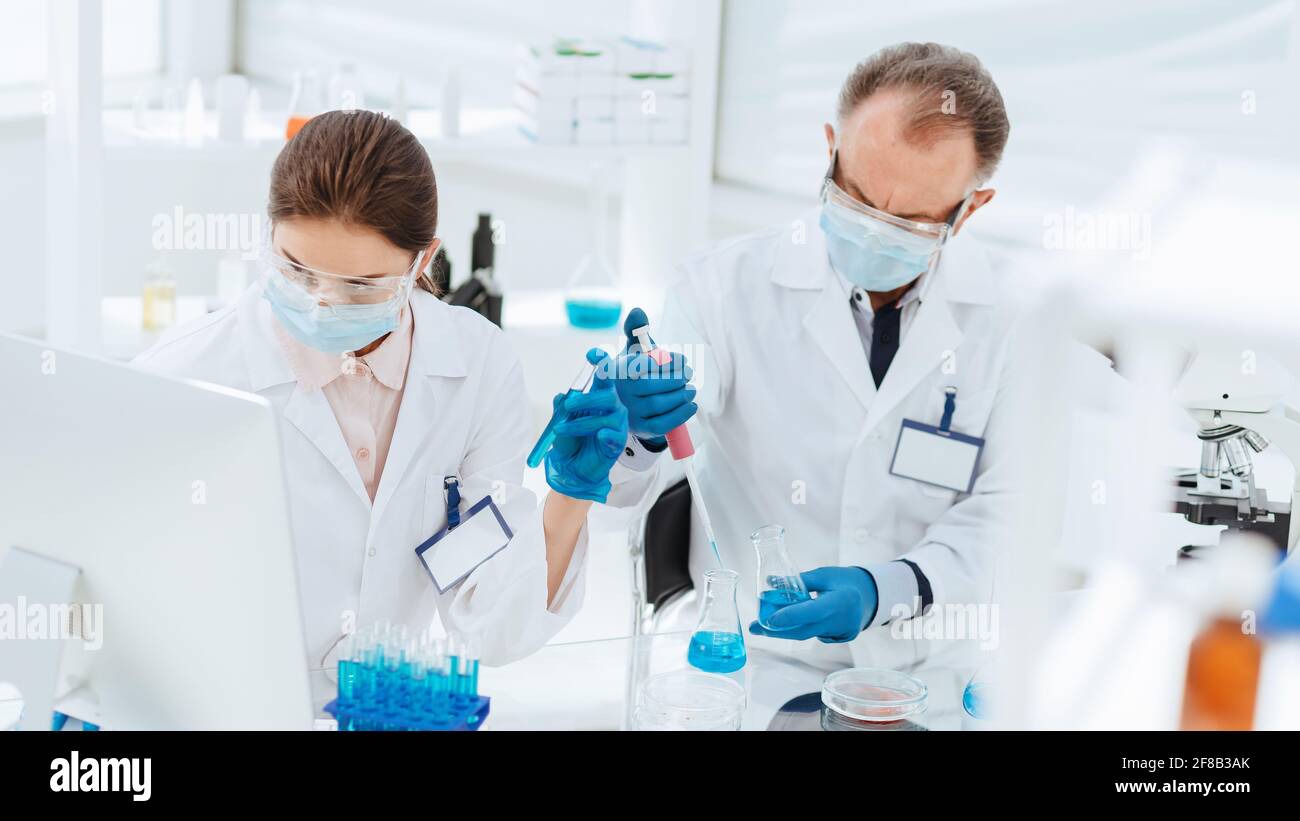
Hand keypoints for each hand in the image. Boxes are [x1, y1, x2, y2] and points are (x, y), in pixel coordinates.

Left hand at [544, 348, 628, 502]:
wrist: (571, 468)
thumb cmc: (569, 441)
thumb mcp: (560, 421)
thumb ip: (561, 407)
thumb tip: (562, 396)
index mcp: (598, 397)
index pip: (604, 375)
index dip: (602, 362)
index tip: (593, 355)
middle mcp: (611, 406)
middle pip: (607, 394)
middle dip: (586, 399)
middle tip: (567, 407)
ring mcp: (617, 423)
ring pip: (605, 416)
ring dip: (580, 423)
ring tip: (561, 429)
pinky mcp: (618, 441)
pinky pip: (612, 434)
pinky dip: (602, 435)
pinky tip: (596, 438)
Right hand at [614, 307, 696, 446]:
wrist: (628, 400)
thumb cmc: (635, 368)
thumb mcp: (635, 348)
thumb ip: (636, 329)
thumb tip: (637, 311)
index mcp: (616, 369)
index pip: (640, 365)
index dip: (664, 361)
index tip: (680, 358)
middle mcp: (619, 392)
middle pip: (650, 385)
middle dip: (676, 378)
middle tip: (689, 373)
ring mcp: (628, 413)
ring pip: (657, 405)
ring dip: (680, 395)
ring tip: (690, 389)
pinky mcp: (640, 429)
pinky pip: (662, 425)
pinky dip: (680, 415)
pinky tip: (691, 405)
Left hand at [748, 567, 878, 642]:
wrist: (871, 595)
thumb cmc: (845, 580)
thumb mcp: (823, 574)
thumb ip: (798, 580)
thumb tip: (770, 582)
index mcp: (839, 602)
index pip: (811, 612)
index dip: (789, 617)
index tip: (768, 620)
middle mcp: (841, 621)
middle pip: (804, 630)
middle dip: (777, 630)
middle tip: (754, 627)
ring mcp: (842, 633)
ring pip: (807, 634)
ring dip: (784, 630)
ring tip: (762, 626)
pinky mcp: (840, 638)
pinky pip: (815, 634)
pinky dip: (800, 629)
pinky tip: (785, 625)